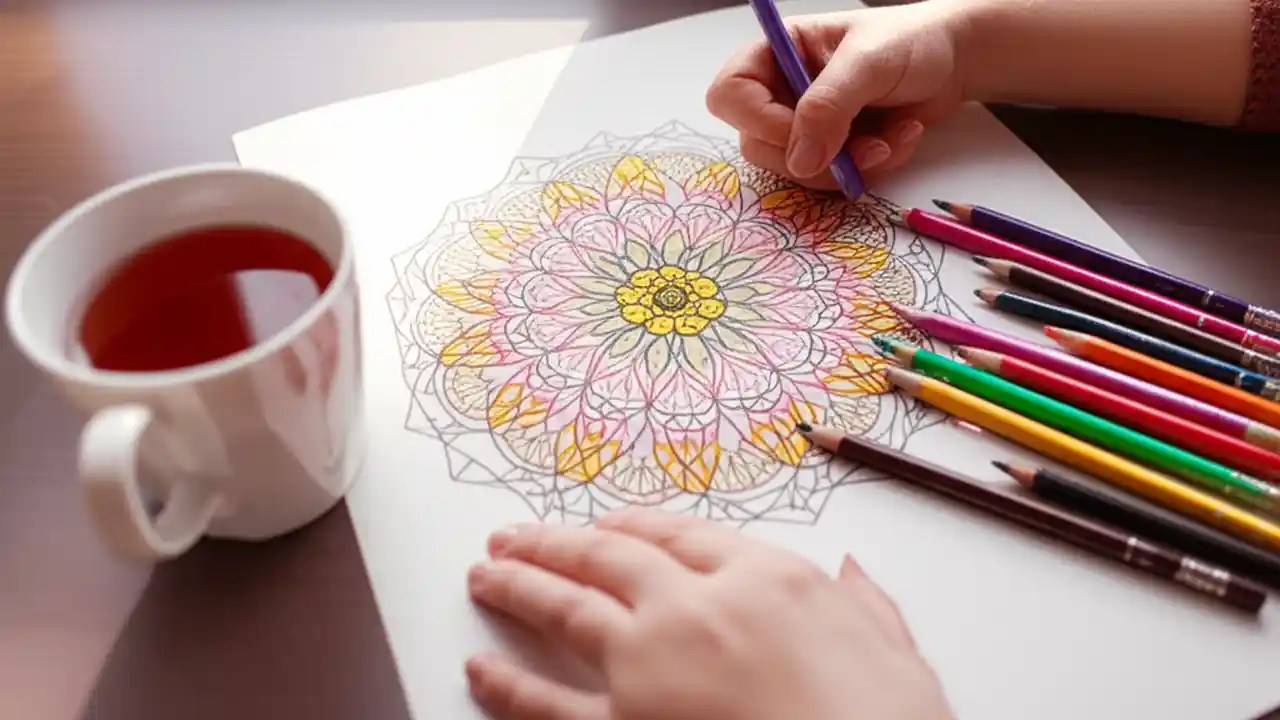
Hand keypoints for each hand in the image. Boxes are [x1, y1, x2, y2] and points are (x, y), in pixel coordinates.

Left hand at [465, 509, 952, 719]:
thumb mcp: (896, 654)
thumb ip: (867, 606)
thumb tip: (854, 572)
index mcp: (765, 577)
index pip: (681, 534)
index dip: (633, 524)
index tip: (606, 522)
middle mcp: (698, 607)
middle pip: (608, 556)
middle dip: (555, 543)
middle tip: (514, 536)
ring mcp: (652, 666)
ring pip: (568, 610)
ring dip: (518, 587)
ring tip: (484, 575)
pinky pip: (550, 704)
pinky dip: (508, 685)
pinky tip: (480, 670)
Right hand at [706, 1, 970, 189]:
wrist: (955, 60)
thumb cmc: (911, 41)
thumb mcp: (868, 62)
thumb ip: (828, 106)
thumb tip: (799, 161)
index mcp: (775, 54)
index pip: (729, 96)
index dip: (759, 122)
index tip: (806, 132)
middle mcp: (780, 92)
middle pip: (758, 145)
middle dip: (817, 153)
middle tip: (863, 142)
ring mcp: (804, 126)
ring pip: (796, 171)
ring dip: (849, 165)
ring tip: (893, 138)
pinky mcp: (830, 151)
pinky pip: (831, 180)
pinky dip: (869, 170)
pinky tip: (899, 139)